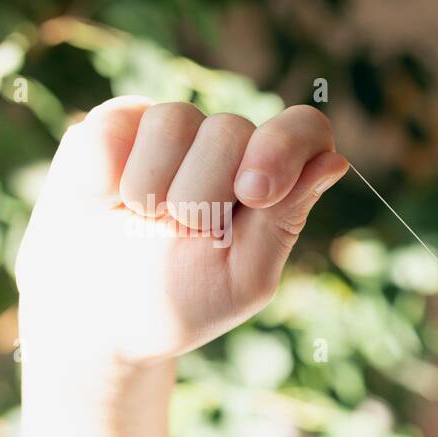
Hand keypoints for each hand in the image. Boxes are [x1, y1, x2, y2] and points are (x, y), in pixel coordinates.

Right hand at [15, 96, 347, 368]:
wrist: (102, 316)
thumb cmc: (185, 300)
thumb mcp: (245, 275)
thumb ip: (286, 218)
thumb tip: (335, 161)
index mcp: (276, 179)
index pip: (305, 130)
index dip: (285, 147)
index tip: (253, 193)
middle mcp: (231, 144)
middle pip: (233, 130)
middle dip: (205, 196)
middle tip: (186, 235)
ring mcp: (174, 129)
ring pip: (175, 120)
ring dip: (155, 190)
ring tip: (147, 223)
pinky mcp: (118, 125)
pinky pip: (119, 126)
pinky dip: (109, 177)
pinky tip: (108, 203)